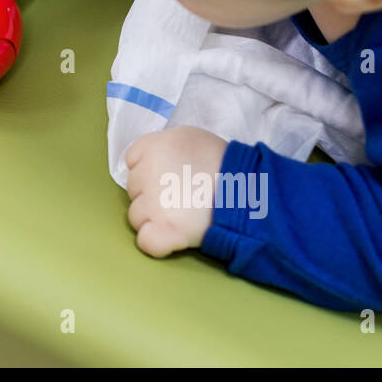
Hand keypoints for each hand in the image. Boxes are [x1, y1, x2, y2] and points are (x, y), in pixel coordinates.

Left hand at [124, 126, 227, 256]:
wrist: (248, 189)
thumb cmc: (224, 162)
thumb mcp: (192, 138)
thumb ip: (167, 147)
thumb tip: (157, 161)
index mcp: (154, 146)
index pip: (133, 160)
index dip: (148, 169)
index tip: (169, 176)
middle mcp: (147, 173)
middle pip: (134, 189)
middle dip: (152, 194)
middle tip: (182, 196)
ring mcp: (153, 203)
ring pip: (137, 216)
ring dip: (154, 219)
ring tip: (183, 215)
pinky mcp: (164, 230)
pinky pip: (146, 241)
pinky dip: (156, 243)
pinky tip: (172, 238)